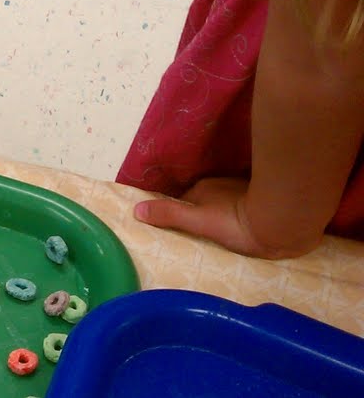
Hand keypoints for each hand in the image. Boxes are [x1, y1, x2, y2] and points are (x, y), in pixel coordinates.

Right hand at [133, 178, 319, 259]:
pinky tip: (251, 227)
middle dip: (203, 212)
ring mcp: (244, 190)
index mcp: (203, 189)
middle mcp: (221, 185)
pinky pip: (247, 204)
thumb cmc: (238, 223)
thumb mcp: (199, 223)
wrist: (286, 222)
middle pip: (205, 200)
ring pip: (226, 201)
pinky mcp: (264, 198)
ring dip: (225, 212)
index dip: (182, 215)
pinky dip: (245, 213)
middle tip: (205, 234)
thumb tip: (135, 210)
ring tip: (229, 233)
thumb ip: (170, 216)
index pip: (184, 202)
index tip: (183, 230)